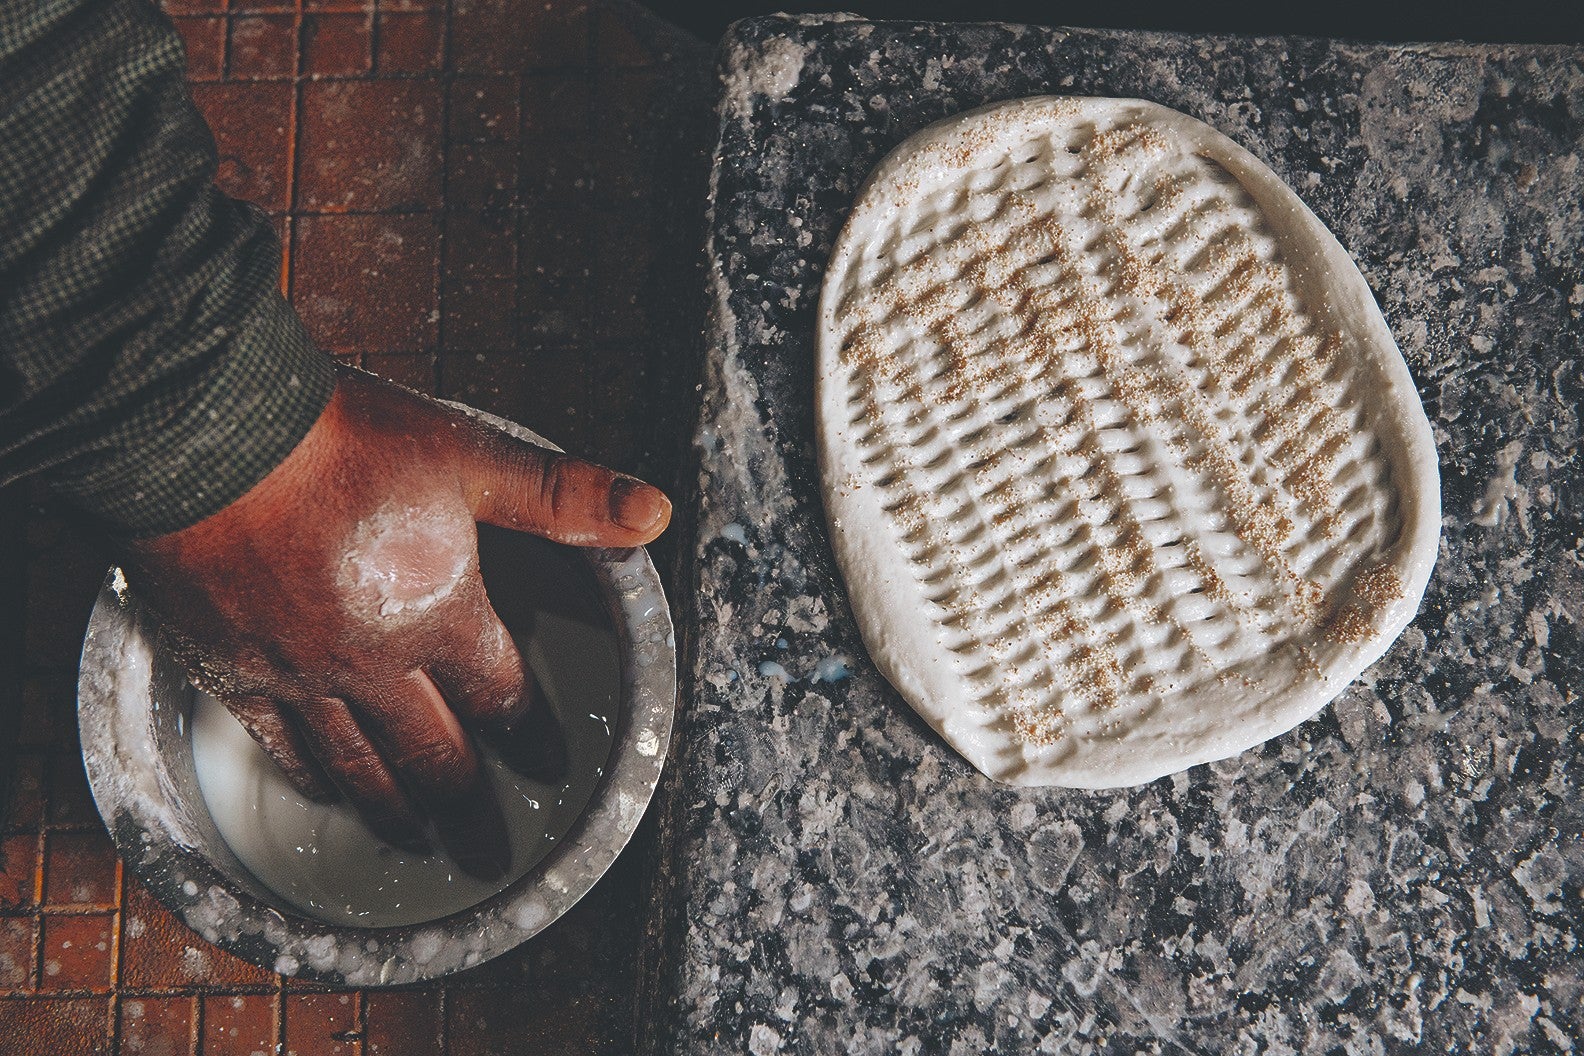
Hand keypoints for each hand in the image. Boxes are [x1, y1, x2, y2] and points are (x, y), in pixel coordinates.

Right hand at [122, 367, 670, 877]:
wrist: (205, 434)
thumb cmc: (342, 440)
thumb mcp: (471, 457)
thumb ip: (561, 497)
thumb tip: (654, 512)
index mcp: (439, 613)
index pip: (499, 693)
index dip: (527, 733)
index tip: (544, 766)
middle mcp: (374, 661)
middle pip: (431, 750)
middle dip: (465, 799)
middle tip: (484, 844)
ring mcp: (300, 672)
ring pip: (356, 761)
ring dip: (392, 805)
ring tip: (414, 837)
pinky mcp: (233, 667)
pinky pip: (280, 740)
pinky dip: (310, 773)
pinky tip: (324, 790)